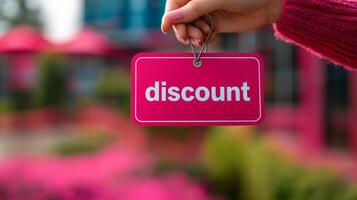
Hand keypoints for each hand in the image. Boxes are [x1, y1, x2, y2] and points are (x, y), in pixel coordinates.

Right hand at [161, 0, 281, 45]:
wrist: (268, 3)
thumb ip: (194, 8)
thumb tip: (170, 18)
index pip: (174, 4)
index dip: (169, 16)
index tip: (167, 28)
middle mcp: (198, 2)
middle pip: (180, 19)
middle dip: (183, 29)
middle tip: (192, 37)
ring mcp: (206, 14)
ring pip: (190, 28)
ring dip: (193, 35)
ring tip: (203, 36)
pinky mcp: (215, 25)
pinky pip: (202, 35)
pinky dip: (204, 38)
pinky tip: (212, 36)